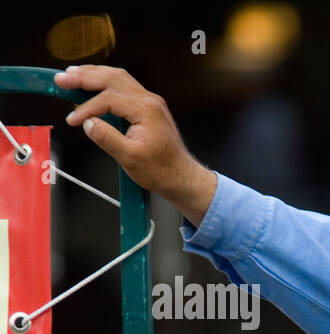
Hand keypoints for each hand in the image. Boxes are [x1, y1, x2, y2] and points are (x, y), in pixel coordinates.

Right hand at [53, 64, 216, 224]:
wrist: (181, 176)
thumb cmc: (161, 170)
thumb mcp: (130, 158)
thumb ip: (107, 138)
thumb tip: (88, 123)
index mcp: (146, 110)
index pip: (108, 99)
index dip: (87, 108)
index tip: (73, 120)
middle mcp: (149, 100)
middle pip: (112, 78)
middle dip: (84, 77)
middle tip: (61, 79)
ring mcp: (150, 102)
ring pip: (118, 77)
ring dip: (93, 74)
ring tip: (71, 75)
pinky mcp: (148, 107)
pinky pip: (123, 86)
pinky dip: (104, 81)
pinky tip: (91, 83)